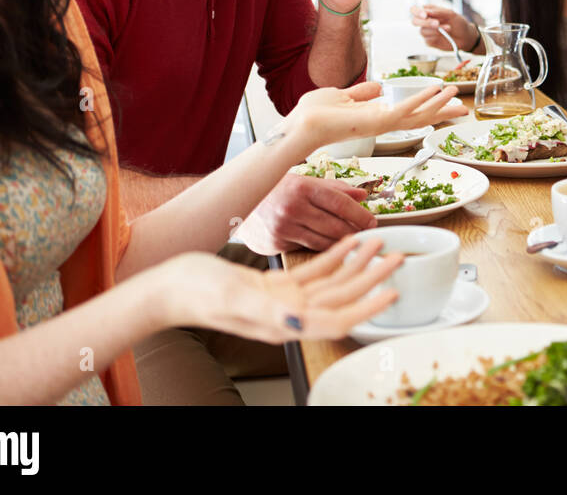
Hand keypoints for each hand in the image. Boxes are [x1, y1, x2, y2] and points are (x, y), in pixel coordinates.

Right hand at [155, 236, 402, 342]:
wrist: (167, 287)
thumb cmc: (193, 294)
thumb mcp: (233, 298)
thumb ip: (268, 312)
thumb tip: (299, 322)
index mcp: (283, 323)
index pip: (337, 319)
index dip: (367, 307)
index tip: (392, 291)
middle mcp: (289, 315)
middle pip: (342, 298)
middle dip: (373, 279)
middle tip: (398, 257)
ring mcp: (283, 301)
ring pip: (332, 283)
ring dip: (358, 264)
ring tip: (380, 243)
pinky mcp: (275, 287)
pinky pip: (313, 272)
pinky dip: (334, 257)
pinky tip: (350, 243)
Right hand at [235, 172, 377, 255]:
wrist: (238, 207)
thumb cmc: (273, 192)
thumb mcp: (303, 181)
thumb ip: (334, 188)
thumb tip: (362, 195)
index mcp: (302, 187)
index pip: (340, 202)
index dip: (360, 214)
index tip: (372, 221)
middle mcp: (293, 208)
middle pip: (335, 225)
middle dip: (356, 231)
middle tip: (368, 233)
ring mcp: (284, 228)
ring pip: (324, 241)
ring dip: (343, 243)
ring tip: (353, 240)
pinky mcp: (278, 244)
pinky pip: (309, 248)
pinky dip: (323, 248)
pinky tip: (331, 246)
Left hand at [290, 81, 466, 149]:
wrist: (302, 123)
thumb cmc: (315, 113)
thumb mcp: (343, 95)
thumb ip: (362, 92)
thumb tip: (379, 86)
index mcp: (375, 117)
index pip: (408, 114)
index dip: (427, 107)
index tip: (443, 100)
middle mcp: (382, 123)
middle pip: (420, 119)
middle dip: (442, 112)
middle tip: (463, 108)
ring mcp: (381, 124)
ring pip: (419, 116)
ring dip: (438, 104)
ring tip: (456, 92)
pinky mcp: (378, 121)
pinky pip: (406, 111)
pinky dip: (423, 100)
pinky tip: (437, 92)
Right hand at [410, 4, 478, 52]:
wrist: (466, 36)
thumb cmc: (458, 23)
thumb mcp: (451, 14)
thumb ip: (439, 11)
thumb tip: (427, 11)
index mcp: (428, 12)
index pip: (415, 10)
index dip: (416, 12)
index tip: (424, 15)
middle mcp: (425, 22)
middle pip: (415, 21)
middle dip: (425, 22)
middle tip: (437, 23)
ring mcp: (427, 32)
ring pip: (422, 31)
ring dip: (435, 29)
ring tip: (448, 28)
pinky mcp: (430, 42)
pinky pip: (428, 39)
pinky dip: (437, 36)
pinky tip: (446, 34)